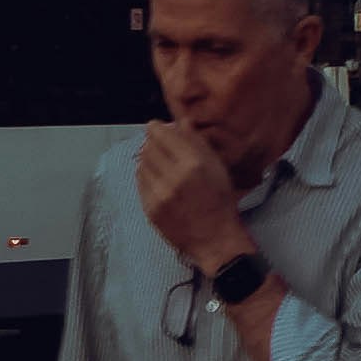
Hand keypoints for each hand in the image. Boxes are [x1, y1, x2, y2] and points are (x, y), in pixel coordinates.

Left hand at [134, 115, 255, 273]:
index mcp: (193, 164)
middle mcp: (173, 178)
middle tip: (159, 144)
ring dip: (147, 158)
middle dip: (152, 143)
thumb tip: (180, 122)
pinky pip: (140, 182)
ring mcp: (159, 195)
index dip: (157, 128)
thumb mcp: (217, 167)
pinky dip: (145, 175)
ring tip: (159, 162)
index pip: (162, 135)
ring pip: (141, 164)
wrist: (214, 238)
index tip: (157, 127)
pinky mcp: (150, 209)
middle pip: (148, 147)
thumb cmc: (220, 201)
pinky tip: (157, 178)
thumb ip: (197, 142)